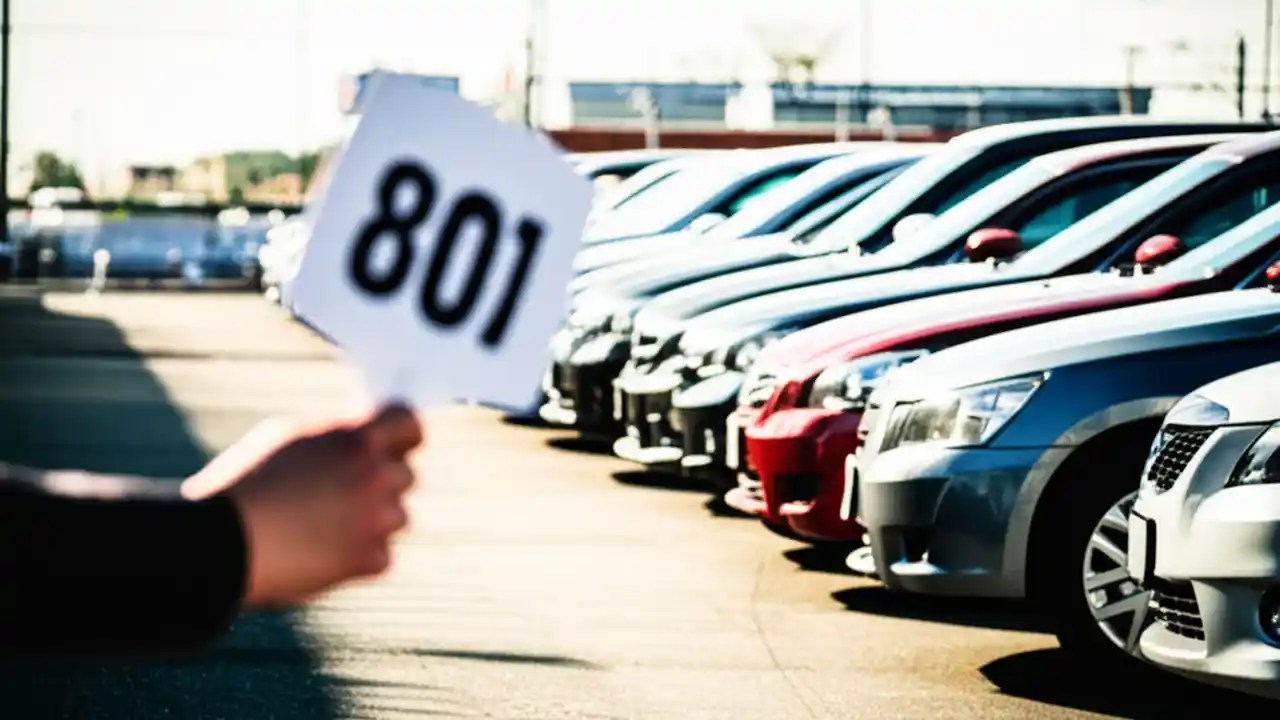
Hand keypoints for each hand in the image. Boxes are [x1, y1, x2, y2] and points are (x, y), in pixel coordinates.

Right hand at [181, 404, 423, 608]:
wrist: (221, 542)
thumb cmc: (246, 484)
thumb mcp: (289, 438)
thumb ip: (336, 437)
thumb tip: (364, 438)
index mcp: (357, 438)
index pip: (409, 423)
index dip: (402, 434)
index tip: (392, 445)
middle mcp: (376, 475)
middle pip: (405, 474)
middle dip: (380, 483)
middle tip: (341, 494)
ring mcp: (377, 518)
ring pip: (397, 516)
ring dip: (371, 521)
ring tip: (321, 526)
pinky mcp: (371, 559)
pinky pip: (381, 555)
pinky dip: (358, 557)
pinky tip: (320, 552)